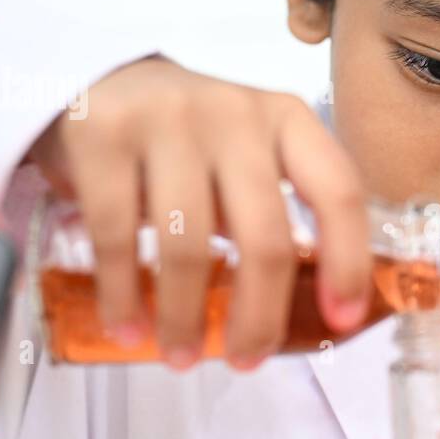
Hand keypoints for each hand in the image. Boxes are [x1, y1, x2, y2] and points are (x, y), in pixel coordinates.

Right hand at [27, 56, 370, 369]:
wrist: (91, 79)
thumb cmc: (183, 138)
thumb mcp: (242, 157)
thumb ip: (270, 214)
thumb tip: (298, 309)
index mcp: (286, 119)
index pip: (337, 191)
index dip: (348, 261)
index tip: (341, 319)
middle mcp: (234, 114)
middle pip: (265, 235)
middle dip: (258, 315)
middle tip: (246, 360)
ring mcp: (167, 120)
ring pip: (189, 244)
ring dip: (184, 317)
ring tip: (179, 356)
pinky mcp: (102, 135)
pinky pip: (117, 235)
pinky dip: (123, 295)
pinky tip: (128, 326)